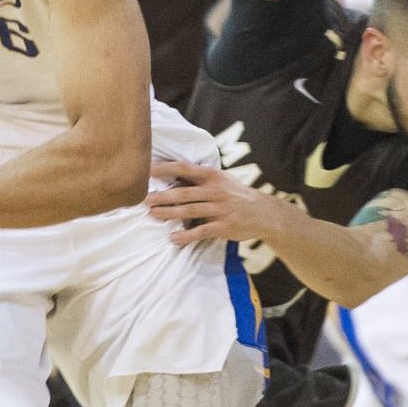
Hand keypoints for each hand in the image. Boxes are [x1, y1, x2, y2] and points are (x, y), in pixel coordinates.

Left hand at [145, 160, 290, 246]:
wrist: (264, 213)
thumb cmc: (237, 195)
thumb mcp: (223, 180)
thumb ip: (201, 178)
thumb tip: (175, 174)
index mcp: (213, 176)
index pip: (186, 168)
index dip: (167, 168)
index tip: (148, 169)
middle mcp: (216, 191)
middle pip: (184, 193)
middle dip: (162, 196)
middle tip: (143, 198)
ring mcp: (220, 209)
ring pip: (189, 211)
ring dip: (169, 213)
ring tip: (153, 214)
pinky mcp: (223, 226)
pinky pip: (200, 231)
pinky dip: (186, 236)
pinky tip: (173, 238)